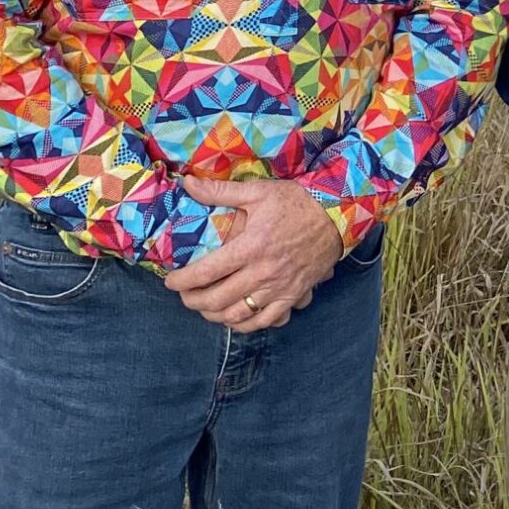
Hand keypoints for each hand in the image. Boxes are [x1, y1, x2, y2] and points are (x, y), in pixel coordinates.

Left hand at [166, 177, 343, 331]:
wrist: (338, 216)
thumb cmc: (297, 202)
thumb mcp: (259, 192)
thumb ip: (221, 192)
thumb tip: (187, 183)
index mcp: (251, 247)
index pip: (205, 273)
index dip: (181, 282)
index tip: (170, 281)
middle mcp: (263, 273)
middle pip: (216, 300)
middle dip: (192, 301)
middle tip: (184, 295)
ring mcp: (280, 288)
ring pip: (238, 315)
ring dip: (215, 316)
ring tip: (205, 308)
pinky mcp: (294, 295)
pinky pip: (266, 321)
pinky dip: (246, 324)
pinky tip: (236, 318)